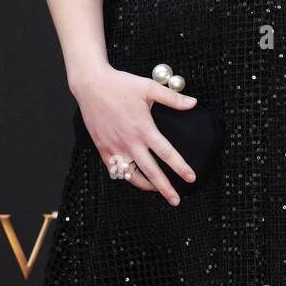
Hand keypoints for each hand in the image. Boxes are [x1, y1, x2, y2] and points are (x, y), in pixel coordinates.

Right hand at [73, 67, 199, 205]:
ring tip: (156, 190)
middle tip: (176, 200)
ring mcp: (115, 147)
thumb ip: (172, 99)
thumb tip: (193, 103)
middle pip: (151, 172)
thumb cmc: (120, 85)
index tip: (191, 178)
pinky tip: (135, 178)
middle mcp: (129, 142)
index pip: (166, 153)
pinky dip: (126, 177)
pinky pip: (116, 170)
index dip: (180, 167)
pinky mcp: (103, 148)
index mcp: (144, 129)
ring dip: (146, 186)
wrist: (91, 85)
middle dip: (165, 188)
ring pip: (132, 175)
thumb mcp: (149, 88)